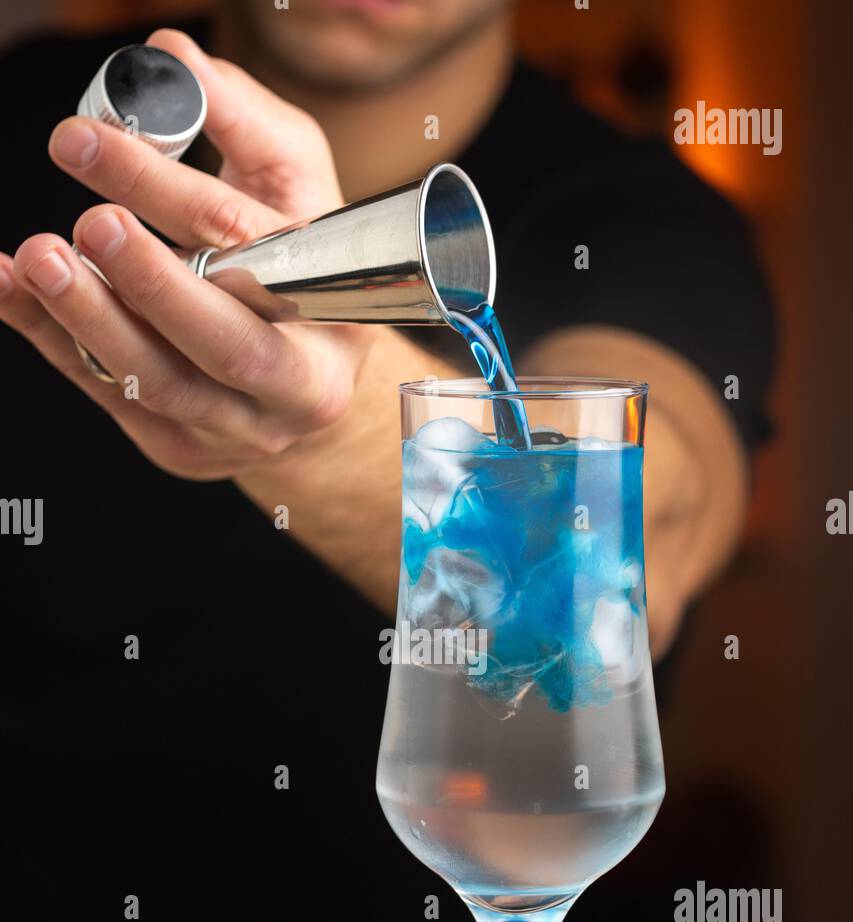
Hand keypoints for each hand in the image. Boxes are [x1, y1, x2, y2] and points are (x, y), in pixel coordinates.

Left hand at [0, 29, 375, 480]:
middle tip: (87, 224)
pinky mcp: (182, 449)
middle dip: (150, 285)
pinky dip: (53, 341)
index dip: (167, 192)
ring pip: (161, 385)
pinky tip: (13, 288)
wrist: (310, 387)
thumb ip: (241, 116)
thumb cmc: (302, 270)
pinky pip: (108, 396)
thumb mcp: (295, 186)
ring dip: (90, 321)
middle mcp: (296, 382)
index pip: (250, 248)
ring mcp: (238, 427)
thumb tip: (169, 58)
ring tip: (38, 260)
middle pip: (223, 342)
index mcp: (335, 310)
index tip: (92, 138)